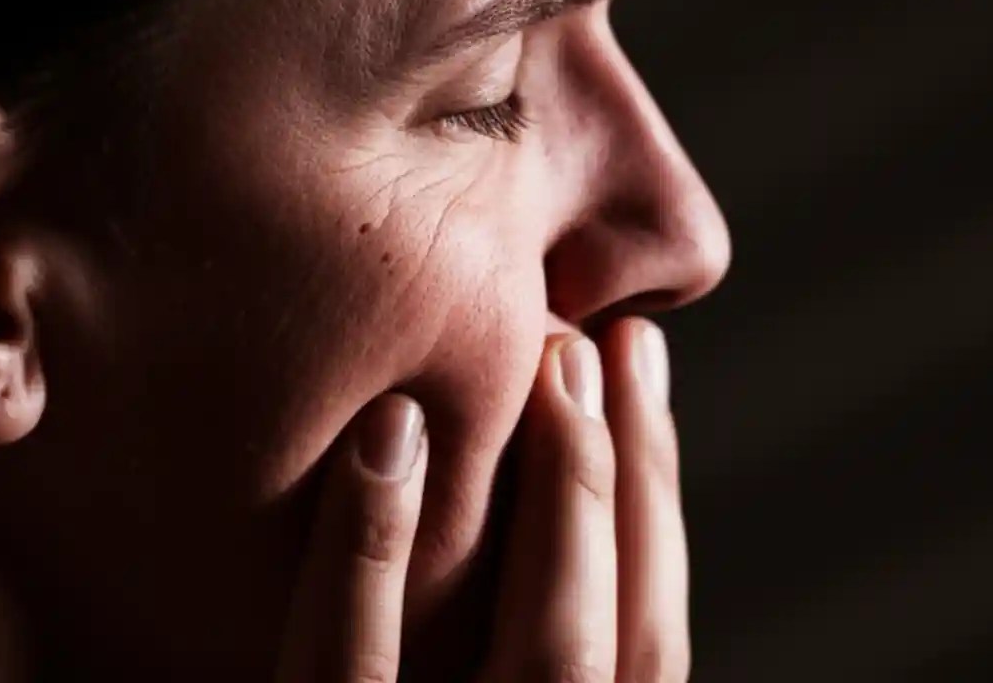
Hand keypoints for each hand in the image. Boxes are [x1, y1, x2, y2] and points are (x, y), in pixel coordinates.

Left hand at [275, 317, 690, 681]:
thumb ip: (492, 623)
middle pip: (609, 642)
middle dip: (619, 481)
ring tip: (544, 362)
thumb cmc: (337, 677)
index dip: (654, 498)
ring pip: (545, 663)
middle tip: (591, 343)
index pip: (649, 644)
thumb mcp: (446, 667)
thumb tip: (537, 463)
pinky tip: (384, 434)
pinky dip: (369, 550)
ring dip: (563, 501)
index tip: (635, 362)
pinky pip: (343, 671)